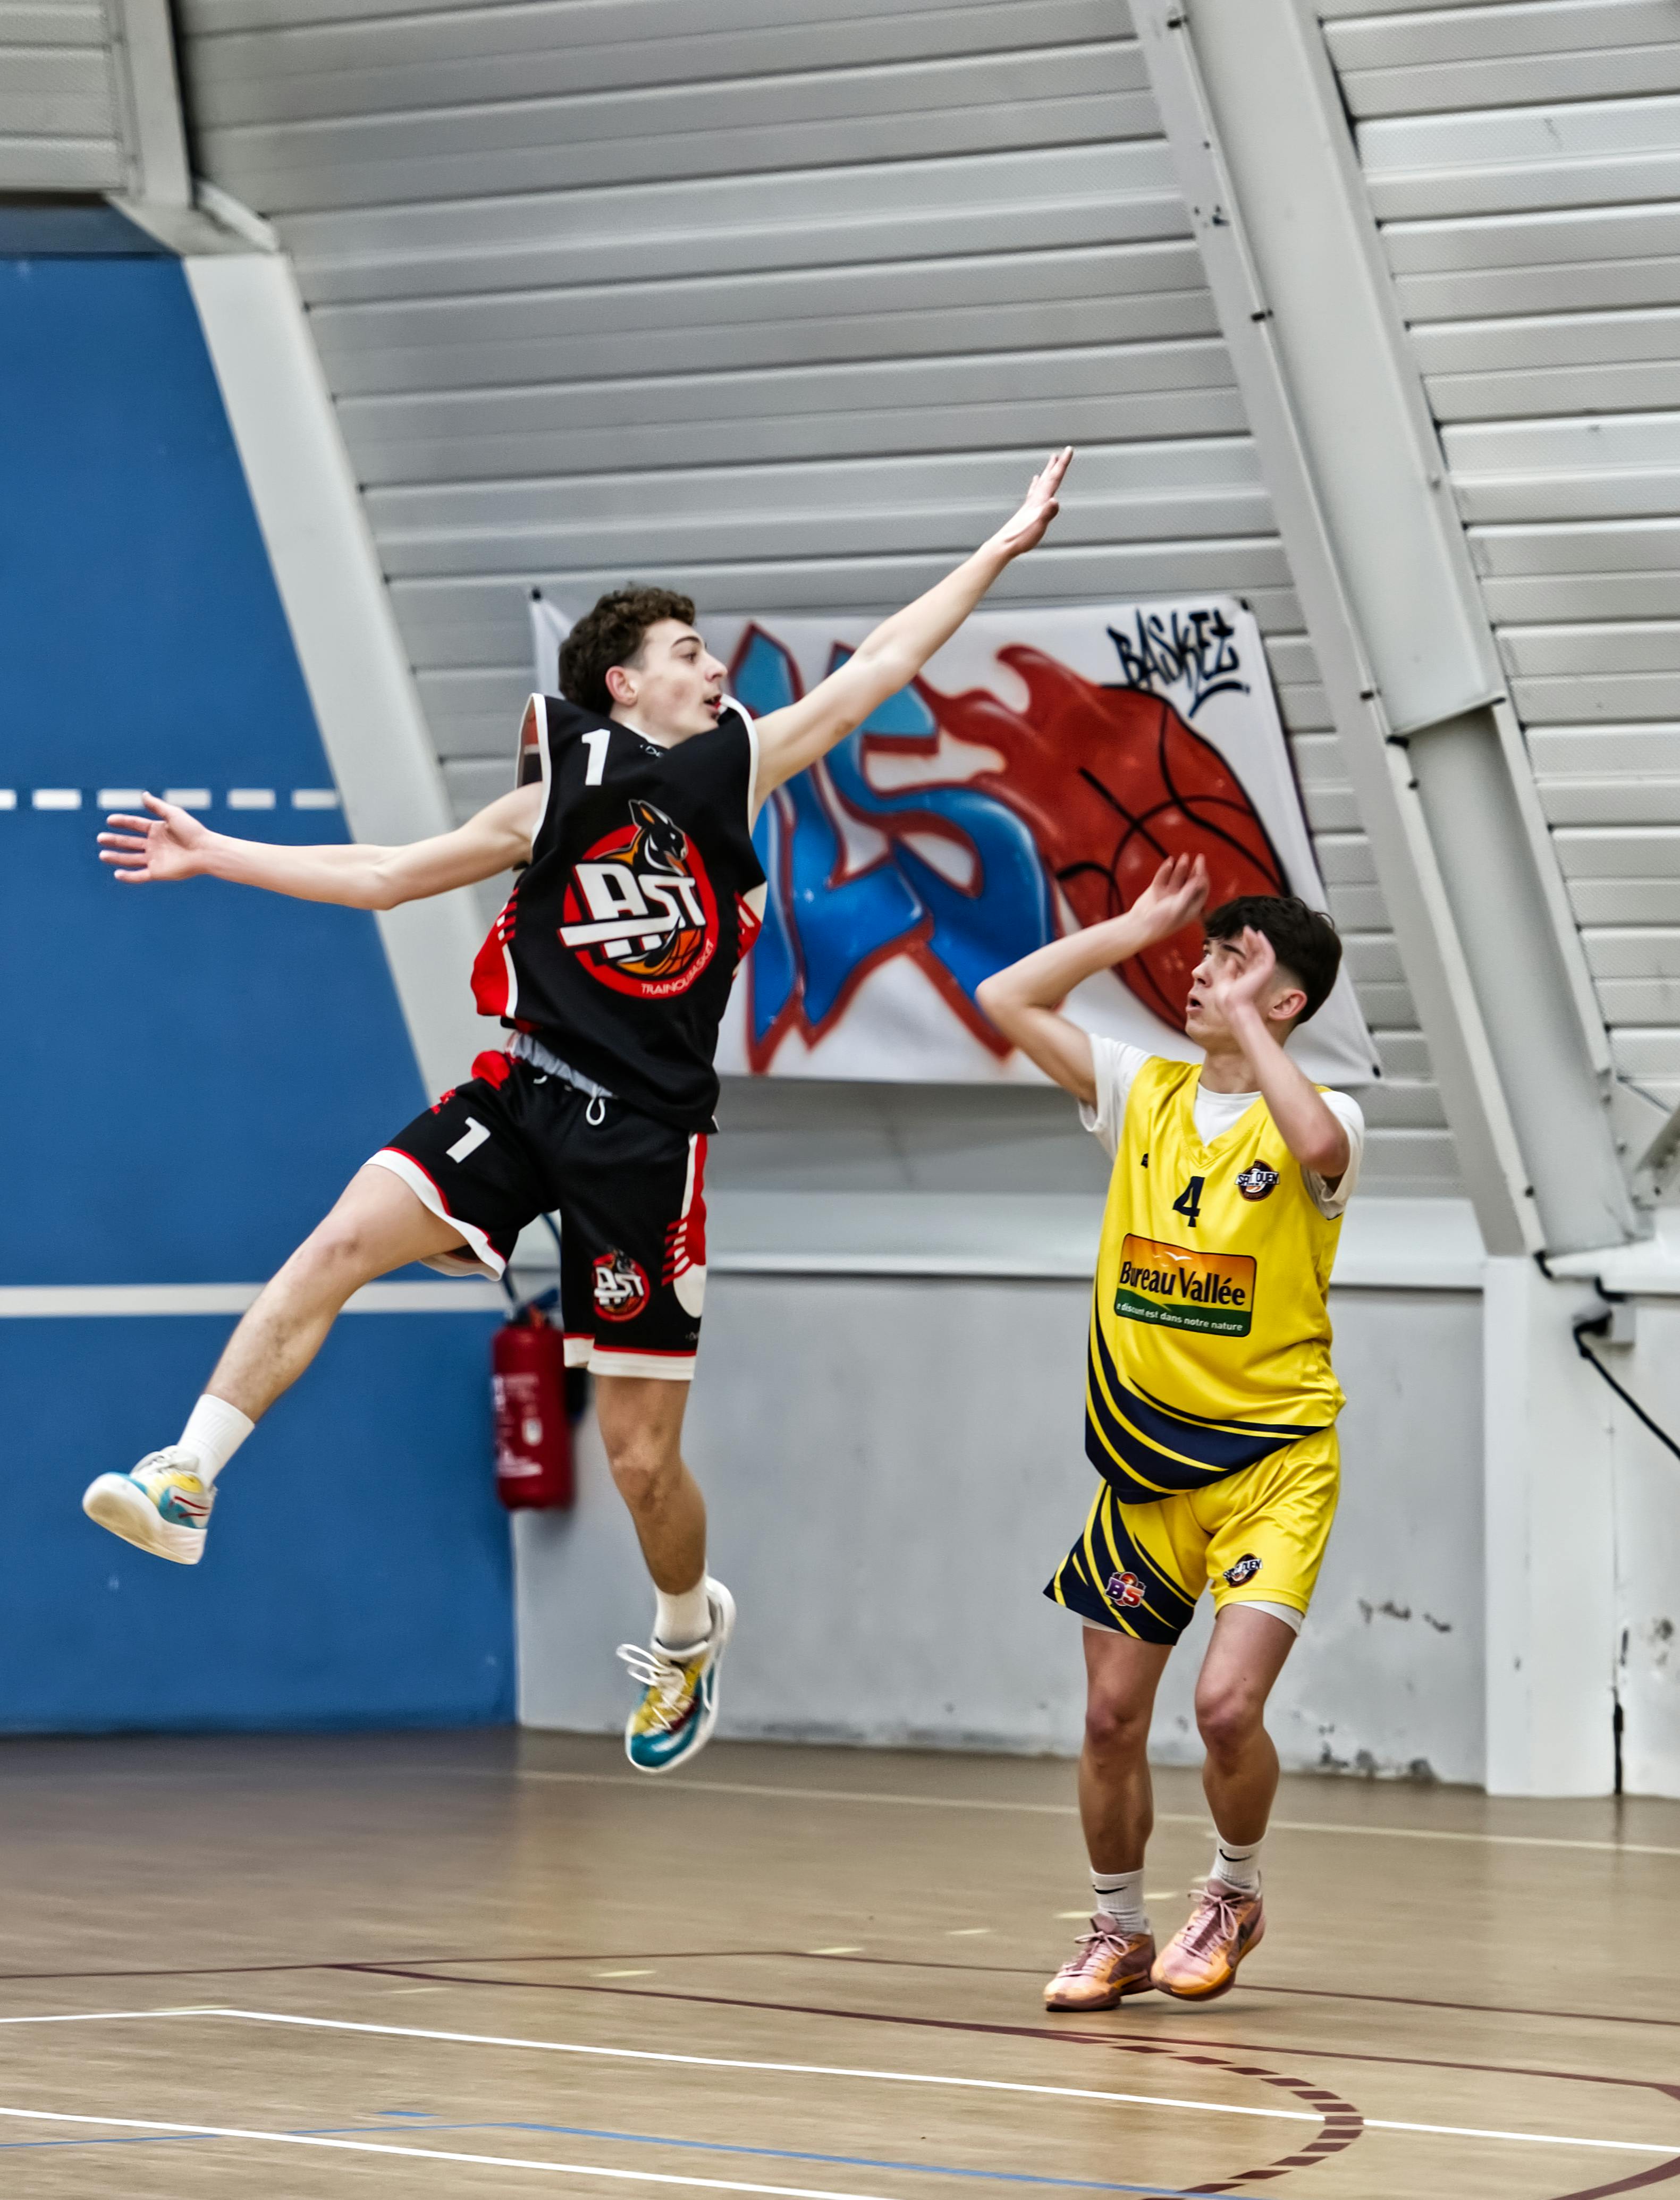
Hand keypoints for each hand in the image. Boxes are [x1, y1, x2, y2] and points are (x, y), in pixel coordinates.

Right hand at [98, 794, 212, 883]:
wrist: (205, 851)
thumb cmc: (192, 832)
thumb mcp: (173, 814)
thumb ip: (157, 806)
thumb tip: (143, 794)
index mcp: (157, 830)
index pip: (135, 825)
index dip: (122, 822)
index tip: (110, 820)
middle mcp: (154, 845)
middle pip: (129, 843)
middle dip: (114, 841)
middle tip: (100, 838)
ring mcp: (155, 859)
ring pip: (131, 859)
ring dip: (116, 857)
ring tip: (102, 855)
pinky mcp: (158, 872)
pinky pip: (140, 875)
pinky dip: (128, 876)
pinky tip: (117, 874)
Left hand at [988, 446, 1072, 556]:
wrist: (1005, 544)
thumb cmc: (1021, 538)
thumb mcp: (1038, 526)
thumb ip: (1046, 513)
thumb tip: (1055, 501)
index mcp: (1040, 501)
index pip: (1054, 478)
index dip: (1063, 464)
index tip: (1069, 449)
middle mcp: (1035, 499)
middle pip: (1048, 477)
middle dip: (1057, 464)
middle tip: (1063, 451)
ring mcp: (1030, 504)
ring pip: (1041, 482)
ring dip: (1048, 471)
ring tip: (1051, 460)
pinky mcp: (1027, 510)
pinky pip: (1034, 491)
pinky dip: (1036, 483)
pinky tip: (1035, 481)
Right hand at [1126, 852, 1208, 945]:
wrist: (1138, 926)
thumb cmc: (1160, 922)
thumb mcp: (1177, 908)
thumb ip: (1188, 893)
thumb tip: (1200, 880)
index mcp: (1190, 907)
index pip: (1201, 890)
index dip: (1203, 877)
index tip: (1202, 866)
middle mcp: (1181, 900)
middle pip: (1192, 882)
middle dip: (1196, 870)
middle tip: (1200, 857)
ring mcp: (1169, 894)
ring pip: (1178, 878)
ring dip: (1182, 867)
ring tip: (1184, 857)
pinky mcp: (1157, 890)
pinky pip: (1163, 877)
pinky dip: (1166, 870)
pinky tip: (1169, 861)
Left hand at [1202, 925, 1276, 1023]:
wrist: (1232, 1006)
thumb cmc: (1227, 999)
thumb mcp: (1226, 980)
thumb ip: (1230, 970)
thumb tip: (1232, 959)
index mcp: (1249, 977)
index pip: (1250, 958)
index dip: (1246, 947)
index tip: (1241, 937)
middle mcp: (1257, 974)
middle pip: (1256, 953)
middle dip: (1251, 940)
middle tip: (1245, 929)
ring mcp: (1262, 972)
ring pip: (1262, 951)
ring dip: (1257, 939)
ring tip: (1249, 929)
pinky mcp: (1266, 971)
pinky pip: (1268, 954)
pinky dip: (1265, 944)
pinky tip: (1260, 934)